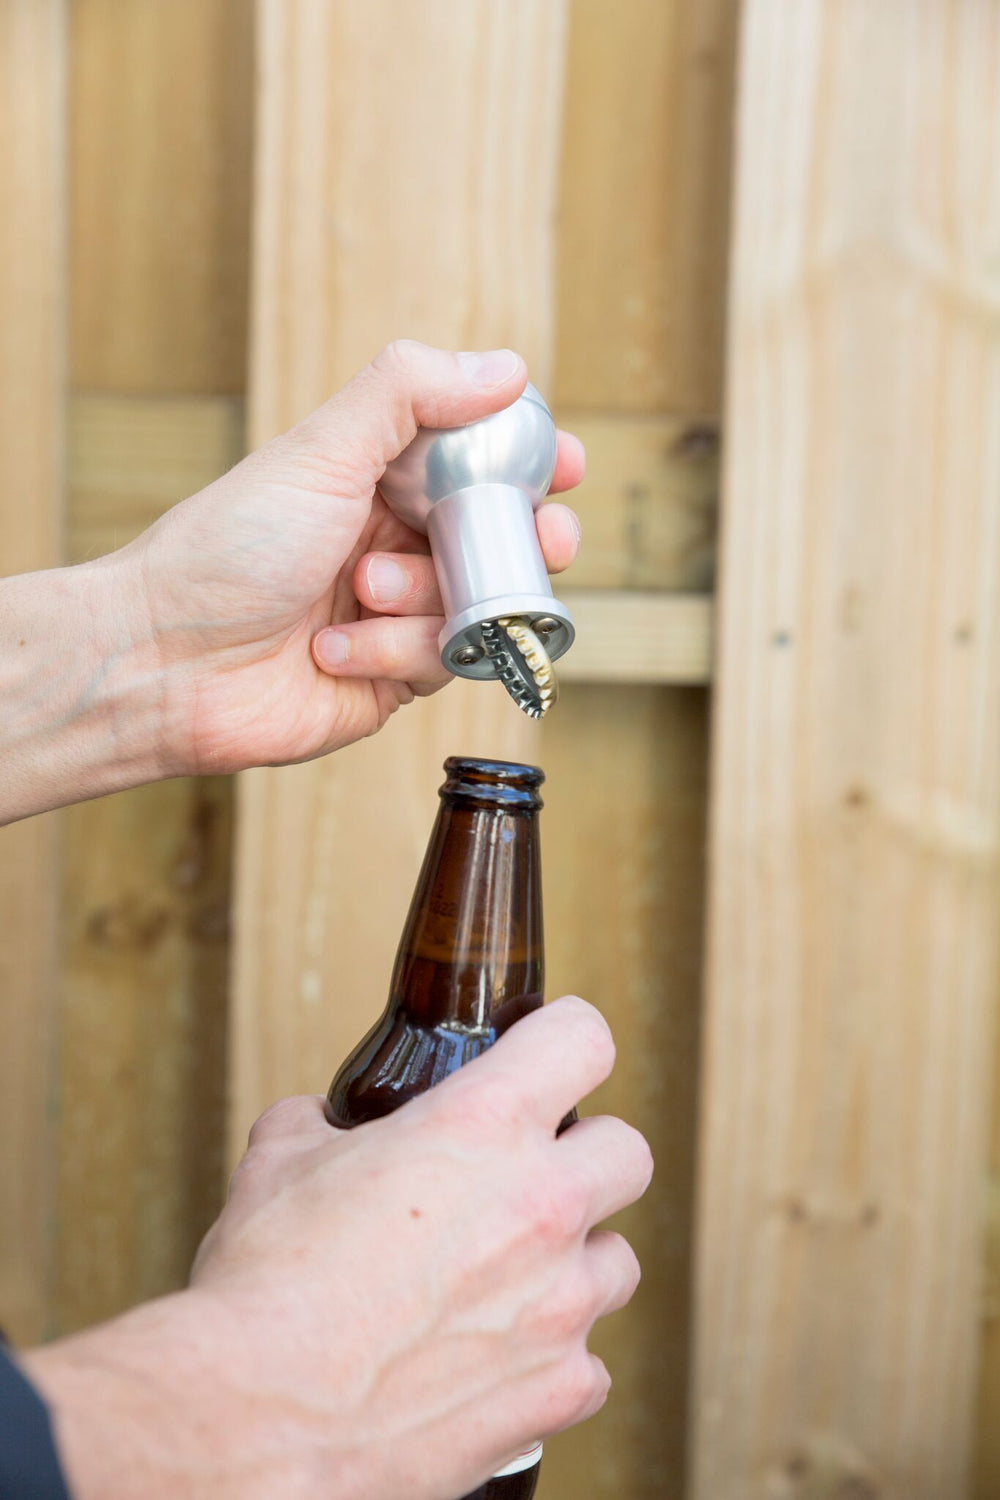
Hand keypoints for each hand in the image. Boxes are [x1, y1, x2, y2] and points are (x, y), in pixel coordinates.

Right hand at [25, 998, 651, 1499]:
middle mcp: (541, 1205)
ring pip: (619, 1261)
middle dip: (586, 1157)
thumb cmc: (264, 1287)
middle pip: (628, 1150)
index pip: (582, 1039)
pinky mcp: (557, 1392)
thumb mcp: (281, 1159)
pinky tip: (493, 1360)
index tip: (548, 1057)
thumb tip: (326, 1124)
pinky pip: (588, 1364)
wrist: (255, 1420)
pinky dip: (550, 1360)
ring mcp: (560, 1304)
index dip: (562, 1041)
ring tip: (509, 1280)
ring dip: (574, 1262)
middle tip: (531, 1178)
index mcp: (481, 1125)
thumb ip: (325, 1125)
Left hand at [124, 340, 582, 774]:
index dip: (529, 462)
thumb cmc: (229, 547)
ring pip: (477, 605)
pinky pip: (439, 665)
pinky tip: (332, 651)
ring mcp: (392, 615)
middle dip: (525, 540)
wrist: (166, 661)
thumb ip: (411, 394)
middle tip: (541, 540)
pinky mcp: (388, 682)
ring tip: (361, 593)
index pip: (477, 461)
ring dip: (427, 599)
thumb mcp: (321, 448)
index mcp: (375, 480)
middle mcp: (391, 544)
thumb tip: (506, 367)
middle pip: (500, 539)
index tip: (564, 463)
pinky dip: (393, 655)